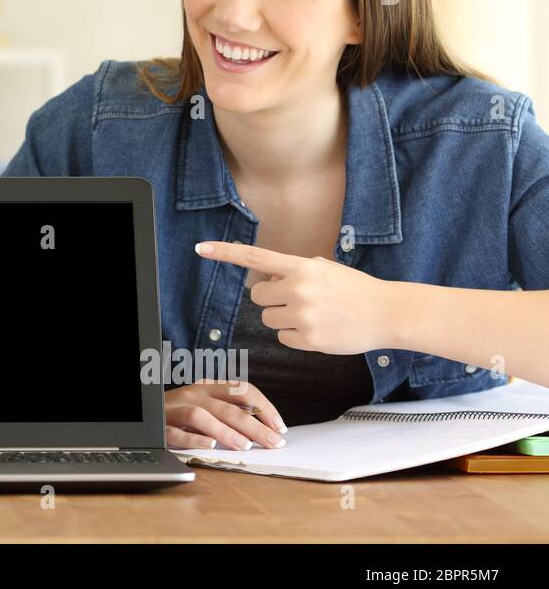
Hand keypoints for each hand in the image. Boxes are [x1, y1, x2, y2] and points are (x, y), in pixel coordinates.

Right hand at [165, 380, 286, 449]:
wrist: (144, 409)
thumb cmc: (180, 411)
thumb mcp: (205, 403)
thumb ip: (228, 411)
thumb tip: (264, 428)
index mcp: (207, 386)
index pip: (242, 389)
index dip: (264, 407)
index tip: (280, 427)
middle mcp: (193, 394)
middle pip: (228, 407)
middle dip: (255, 426)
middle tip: (273, 442)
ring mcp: (175, 409)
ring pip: (202, 416)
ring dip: (226, 432)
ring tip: (244, 446)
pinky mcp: (162, 426)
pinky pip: (177, 432)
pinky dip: (194, 439)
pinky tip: (209, 447)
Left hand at [195, 241, 400, 354]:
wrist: (387, 313)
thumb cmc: (355, 289)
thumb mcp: (325, 269)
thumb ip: (296, 270)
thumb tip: (271, 281)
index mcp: (302, 267)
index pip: (255, 257)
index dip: (225, 253)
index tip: (200, 248)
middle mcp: (298, 289)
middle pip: (257, 296)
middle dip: (272, 298)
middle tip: (298, 299)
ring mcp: (302, 316)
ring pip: (268, 318)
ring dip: (283, 317)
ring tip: (312, 314)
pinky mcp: (308, 340)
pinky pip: (283, 337)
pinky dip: (295, 335)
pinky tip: (319, 329)